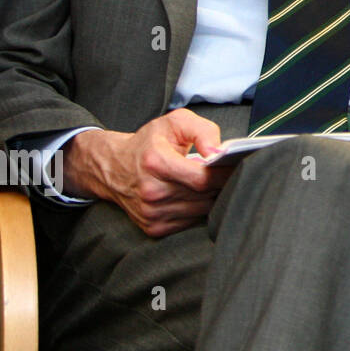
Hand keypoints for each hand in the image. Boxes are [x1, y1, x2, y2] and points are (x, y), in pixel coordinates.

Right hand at [62, 108, 229, 236]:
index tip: (235, 165)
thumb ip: (203, 131)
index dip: (224, 173)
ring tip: (209, 182)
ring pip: (202, 211)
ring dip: (211, 198)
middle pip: (205, 196)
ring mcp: (151, 213)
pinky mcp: (154, 228)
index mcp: (156, 163)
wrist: (114, 167)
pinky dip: (199, 210)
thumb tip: (219, 152)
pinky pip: (191, 222)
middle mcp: (151, 192)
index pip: (203, 179)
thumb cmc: (149, 143)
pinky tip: (195, 195)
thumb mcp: (176, 122)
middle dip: (221, 184)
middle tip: (225, 172)